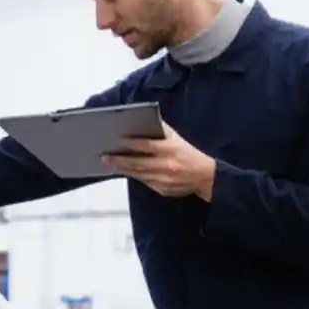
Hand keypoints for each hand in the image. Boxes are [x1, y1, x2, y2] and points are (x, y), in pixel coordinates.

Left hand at [101, 122, 216, 199]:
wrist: (204, 177)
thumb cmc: (188, 154)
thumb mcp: (177, 139)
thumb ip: (162, 130)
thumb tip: (145, 119)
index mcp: (170, 150)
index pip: (147, 145)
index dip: (132, 143)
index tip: (118, 140)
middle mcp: (165, 165)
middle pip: (138, 162)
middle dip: (119, 159)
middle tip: (104, 156)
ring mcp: (163, 179)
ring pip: (138, 174)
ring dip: (122, 168)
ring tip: (109, 162)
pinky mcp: (162, 189)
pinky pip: (144, 182)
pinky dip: (133, 175)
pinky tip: (123, 171)